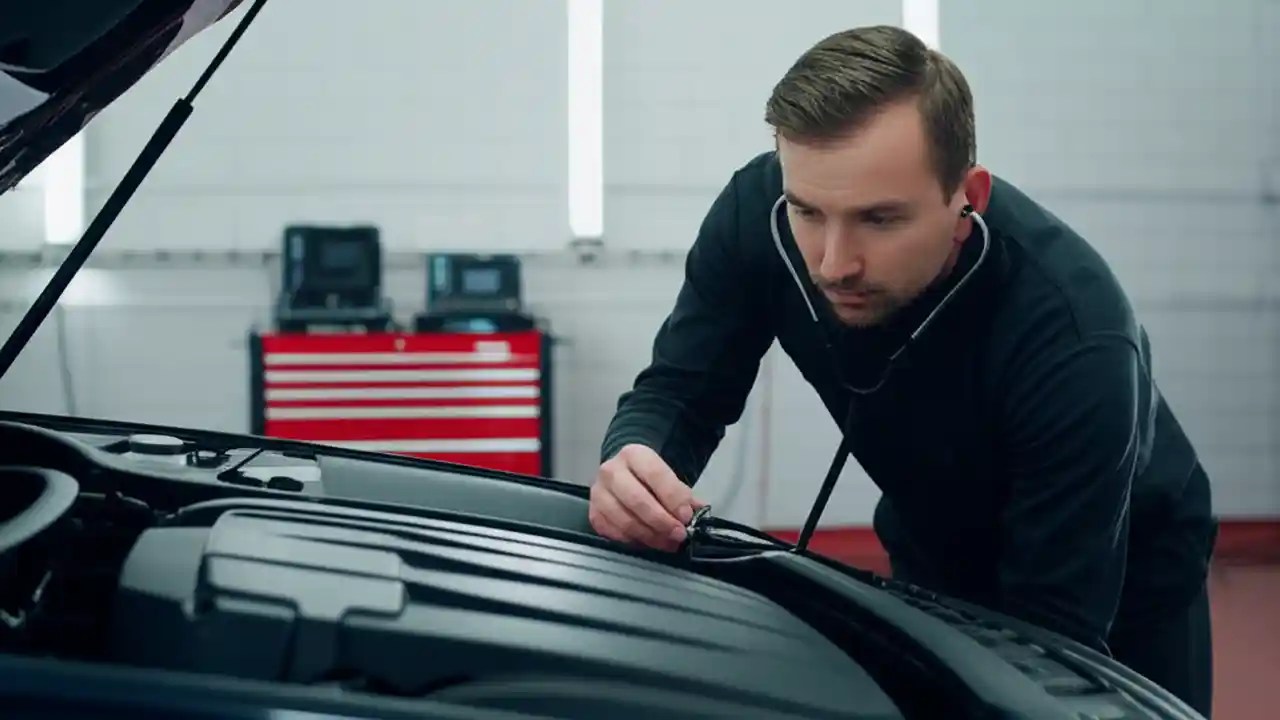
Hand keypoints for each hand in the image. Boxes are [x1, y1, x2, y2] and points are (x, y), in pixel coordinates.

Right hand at [589, 444, 706, 551]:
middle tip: (679, 534)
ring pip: (624, 520)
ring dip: (650, 535)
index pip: (655, 475)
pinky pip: (614, 533)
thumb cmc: (649, 477)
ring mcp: (599, 493)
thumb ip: (682, 494)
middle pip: (636, 499)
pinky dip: (634, 541)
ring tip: (668, 542)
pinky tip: (649, 541)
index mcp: (634, 455)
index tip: (686, 516)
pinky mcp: (594, 514)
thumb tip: (697, 513)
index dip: (673, 498)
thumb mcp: (668, 476)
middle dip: (661, 521)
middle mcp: (611, 471)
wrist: (625, 473)